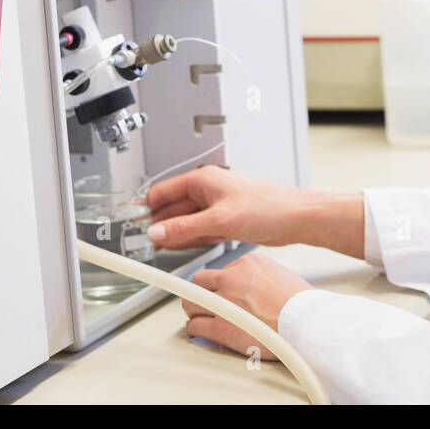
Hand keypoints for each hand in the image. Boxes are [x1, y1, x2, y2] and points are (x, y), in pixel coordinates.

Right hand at [143, 165, 304, 249]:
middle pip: (174, 207)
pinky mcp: (228, 220)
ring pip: (187, 219)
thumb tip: (158, 232)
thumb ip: (185, 228)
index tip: (134, 224)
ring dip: (175, 232)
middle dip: (160, 223)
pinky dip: (191, 237)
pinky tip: (182, 247)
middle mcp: (209, 190)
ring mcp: (219, 205)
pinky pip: (201, 228)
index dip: (147, 208)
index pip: (164, 192)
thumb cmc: (268, 207)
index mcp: (204, 180)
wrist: (296, 218)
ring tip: (158, 248)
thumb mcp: (219, 220)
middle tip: (144, 242)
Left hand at [182, 253, 312, 358]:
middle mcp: (232, 277)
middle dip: (202, 293)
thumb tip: (252, 289)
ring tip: (201, 317)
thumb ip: (259, 279)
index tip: (224, 292)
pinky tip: (202, 332)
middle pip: (200, 281)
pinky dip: (196, 330)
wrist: (304, 322)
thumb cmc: (300, 304)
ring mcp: (223, 301)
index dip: (222, 284)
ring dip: (195, 310)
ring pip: (191, 302)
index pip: (222, 269)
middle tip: (205, 302)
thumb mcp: (280, 275)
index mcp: (248, 263)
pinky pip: (195, 326)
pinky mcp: (220, 325)